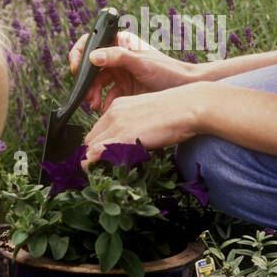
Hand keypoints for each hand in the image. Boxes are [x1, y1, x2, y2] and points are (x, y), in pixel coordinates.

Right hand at [69, 30, 198, 113]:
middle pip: (93, 67)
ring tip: (93, 104)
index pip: (93, 43)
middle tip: (86, 94)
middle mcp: (120, 58)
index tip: (77, 68)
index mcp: (122, 44)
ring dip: (93, 94)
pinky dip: (104, 104)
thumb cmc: (169, 71)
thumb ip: (118, 57)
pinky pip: (109, 97)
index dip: (81, 53)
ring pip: (99, 84)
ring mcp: (123, 74)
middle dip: (87, 81)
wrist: (186, 90)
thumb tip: (93, 56)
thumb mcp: (142, 62)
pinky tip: (104, 110)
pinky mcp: (127, 90)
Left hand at [79, 84, 207, 168]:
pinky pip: (96, 151)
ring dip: (91, 159)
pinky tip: (92, 169)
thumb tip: (133, 142)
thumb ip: (136, 127)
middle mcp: (114, 112)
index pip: (99, 128)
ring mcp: (116, 124)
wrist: (186, 107)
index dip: (98, 144)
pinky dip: (90, 162)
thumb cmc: (176, 113)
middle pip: (91, 137)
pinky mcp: (122, 136)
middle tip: (98, 166)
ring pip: (91, 145)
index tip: (102, 155)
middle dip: (92, 153)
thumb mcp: (149, 117)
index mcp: (119, 106)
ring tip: (95, 171)